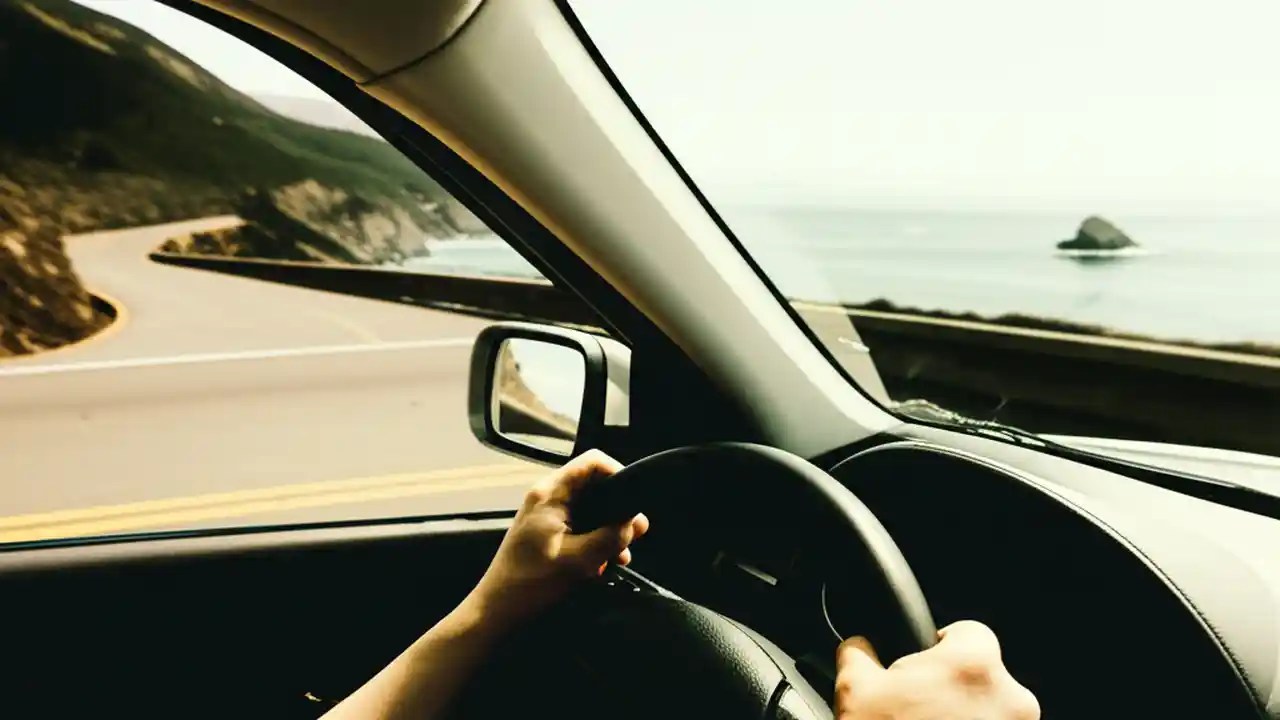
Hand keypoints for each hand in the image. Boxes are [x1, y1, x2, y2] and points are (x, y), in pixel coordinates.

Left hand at [464, 450, 648, 630]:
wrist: (498, 610)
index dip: (619, 474)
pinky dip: (594, 541)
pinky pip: (580, 526)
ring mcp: (546, 514)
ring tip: (619, 557)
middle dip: (617, 510)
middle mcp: (548, 496)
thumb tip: (638, 522)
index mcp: (551, 493)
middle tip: (632, 536)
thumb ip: (613, 537)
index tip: (633, 504)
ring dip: (608, 530)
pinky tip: (602, 565)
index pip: (593, 462)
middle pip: (594, 486)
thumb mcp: (581, 560)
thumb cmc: (532, 583)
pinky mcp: (546, 532)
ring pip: (590, 509)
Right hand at [835, 621, 1039, 719]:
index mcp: (973, 663)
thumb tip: (858, 646)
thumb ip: (857, 653)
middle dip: (951, 688)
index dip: (936, 647)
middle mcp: (1011, 697)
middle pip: (981, 674)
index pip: (966, 631)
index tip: (919, 667)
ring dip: (964, 718)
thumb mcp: (854, 692)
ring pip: (991, 711)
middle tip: (916, 709)